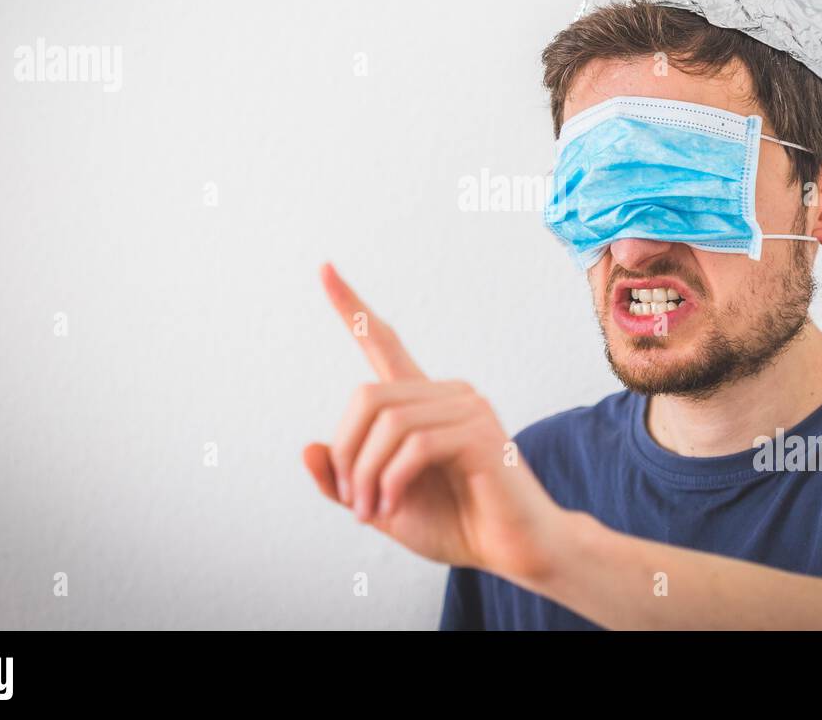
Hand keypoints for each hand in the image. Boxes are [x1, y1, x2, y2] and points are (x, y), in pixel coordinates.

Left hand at [302, 263, 566, 581]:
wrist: (514, 551)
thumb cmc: (455, 523)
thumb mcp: (383, 506)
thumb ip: (346, 482)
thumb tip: (308, 448)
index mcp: (422, 403)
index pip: (383, 342)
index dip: (351, 308)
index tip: (324, 269)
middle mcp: (446, 394)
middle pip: (367, 397)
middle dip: (347, 453)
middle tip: (352, 502)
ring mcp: (468, 408)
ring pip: (389, 422)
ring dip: (367, 474)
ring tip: (372, 511)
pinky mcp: (481, 434)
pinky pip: (416, 444)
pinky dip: (392, 479)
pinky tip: (392, 504)